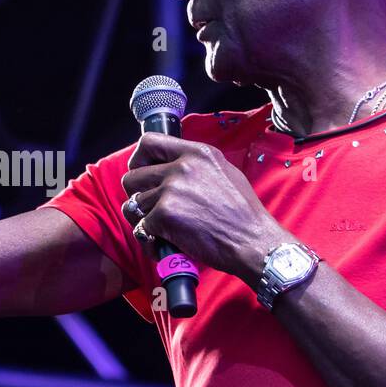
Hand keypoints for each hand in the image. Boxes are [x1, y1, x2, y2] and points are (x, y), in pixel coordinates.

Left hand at [120, 132, 289, 282]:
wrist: (252, 241)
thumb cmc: (242, 213)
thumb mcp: (224, 172)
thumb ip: (195, 165)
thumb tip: (171, 165)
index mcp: (196, 153)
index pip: (149, 142)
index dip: (138, 160)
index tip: (141, 172)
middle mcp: (181, 167)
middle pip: (132, 176)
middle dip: (137, 195)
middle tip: (150, 208)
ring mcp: (171, 190)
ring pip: (133, 204)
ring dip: (143, 219)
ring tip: (160, 228)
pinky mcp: (165, 215)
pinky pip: (141, 227)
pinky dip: (149, 239)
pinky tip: (164, 244)